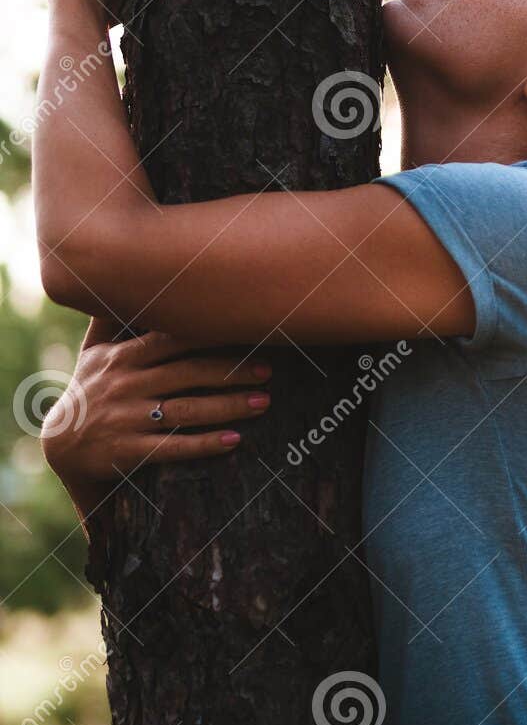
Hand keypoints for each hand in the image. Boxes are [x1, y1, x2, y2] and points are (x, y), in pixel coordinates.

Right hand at [42, 321, 271, 519]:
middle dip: (231, 371)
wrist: (61, 446)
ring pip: (185, 411)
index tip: (247, 333)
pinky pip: (172, 448)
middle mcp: (123, 385)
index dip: (210, 335)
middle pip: (186, 373)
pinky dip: (204, 445)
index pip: (171, 340)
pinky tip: (235, 441)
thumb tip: (126, 272)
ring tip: (263, 402)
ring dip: (228, 406)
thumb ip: (114, 320)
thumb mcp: (95, 354)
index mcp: (121, 358)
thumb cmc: (91, 391)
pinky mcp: (126, 452)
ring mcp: (125, 420)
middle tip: (268, 371)